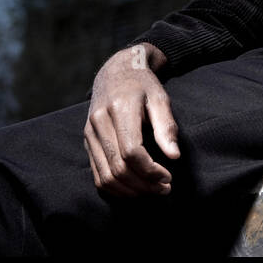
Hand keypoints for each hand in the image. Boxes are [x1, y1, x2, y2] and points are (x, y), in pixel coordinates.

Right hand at [84, 43, 180, 197]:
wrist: (116, 72)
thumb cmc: (143, 85)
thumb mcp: (160, 98)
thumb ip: (167, 126)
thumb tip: (174, 156)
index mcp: (119, 108)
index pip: (131, 152)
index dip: (150, 170)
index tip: (168, 177)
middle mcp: (99, 122)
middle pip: (118, 168)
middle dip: (143, 184)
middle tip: (164, 188)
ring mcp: (89, 133)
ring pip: (105, 176)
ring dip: (130, 191)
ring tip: (152, 190)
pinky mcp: (87, 142)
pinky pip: (97, 175)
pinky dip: (116, 188)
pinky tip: (135, 187)